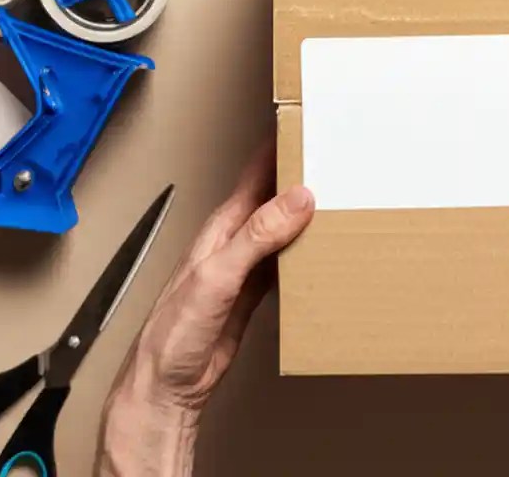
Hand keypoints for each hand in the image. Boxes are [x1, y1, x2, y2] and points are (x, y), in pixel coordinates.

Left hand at [97, 145, 314, 476]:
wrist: (167, 384)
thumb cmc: (174, 333)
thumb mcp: (217, 276)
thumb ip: (257, 236)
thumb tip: (298, 198)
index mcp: (222, 227)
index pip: (256, 174)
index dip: (279, 147)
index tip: (308, 124)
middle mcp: (235, 241)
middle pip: (275, 198)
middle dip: (303, 176)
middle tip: (337, 158)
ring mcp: (245, 267)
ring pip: (284, 229)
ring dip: (308, 214)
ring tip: (341, 197)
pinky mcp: (254, 294)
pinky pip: (286, 263)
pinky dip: (306, 252)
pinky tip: (323, 251)